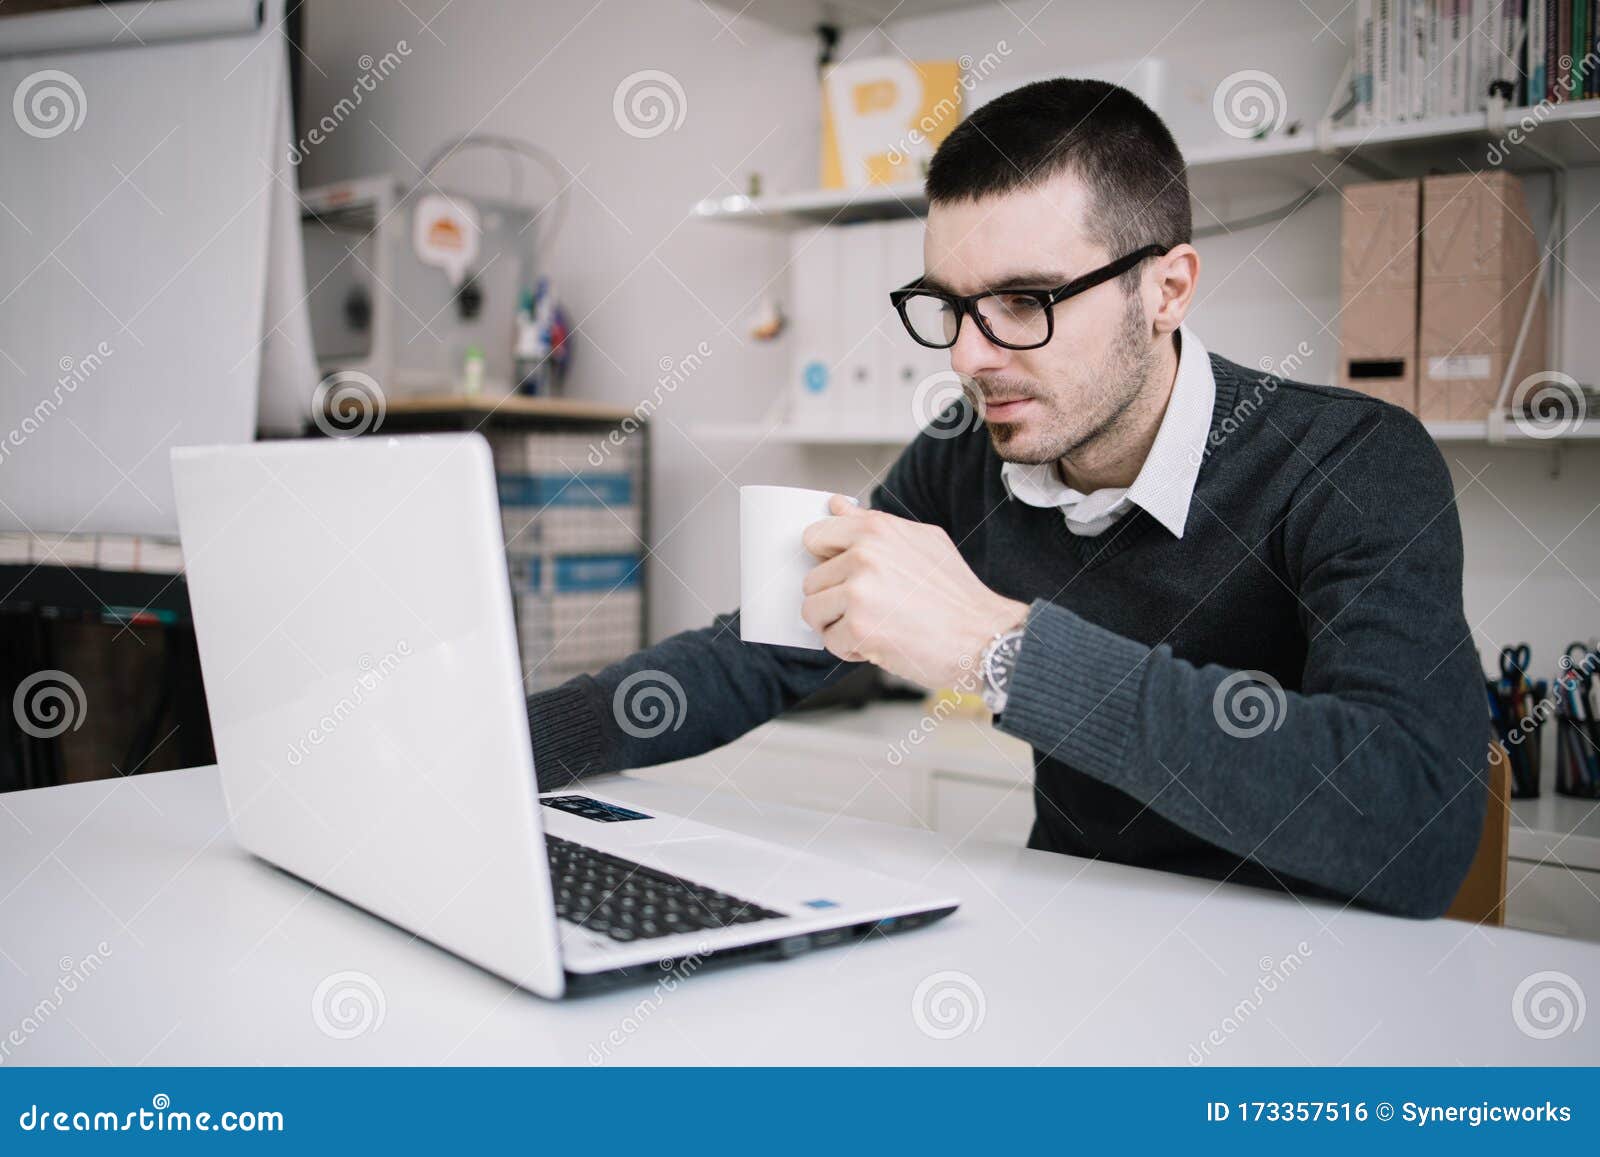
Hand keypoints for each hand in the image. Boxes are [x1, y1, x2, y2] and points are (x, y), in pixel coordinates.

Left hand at [800, 495, 1027, 687]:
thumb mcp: (920, 541)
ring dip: (838, 626)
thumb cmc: (956, 594)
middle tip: (873, 610)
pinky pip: (830, 641)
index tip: (846, 576)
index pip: (815, 536)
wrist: (984, 637)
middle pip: (812, 580)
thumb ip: (871, 523)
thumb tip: (835, 505)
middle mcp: (865, 554)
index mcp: (877, 529)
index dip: (826, 561)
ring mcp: (859, 591)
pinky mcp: (858, 627)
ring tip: (874, 626)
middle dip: (835, 601)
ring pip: (813, 611)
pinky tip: (881, 644)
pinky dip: (851, 650)